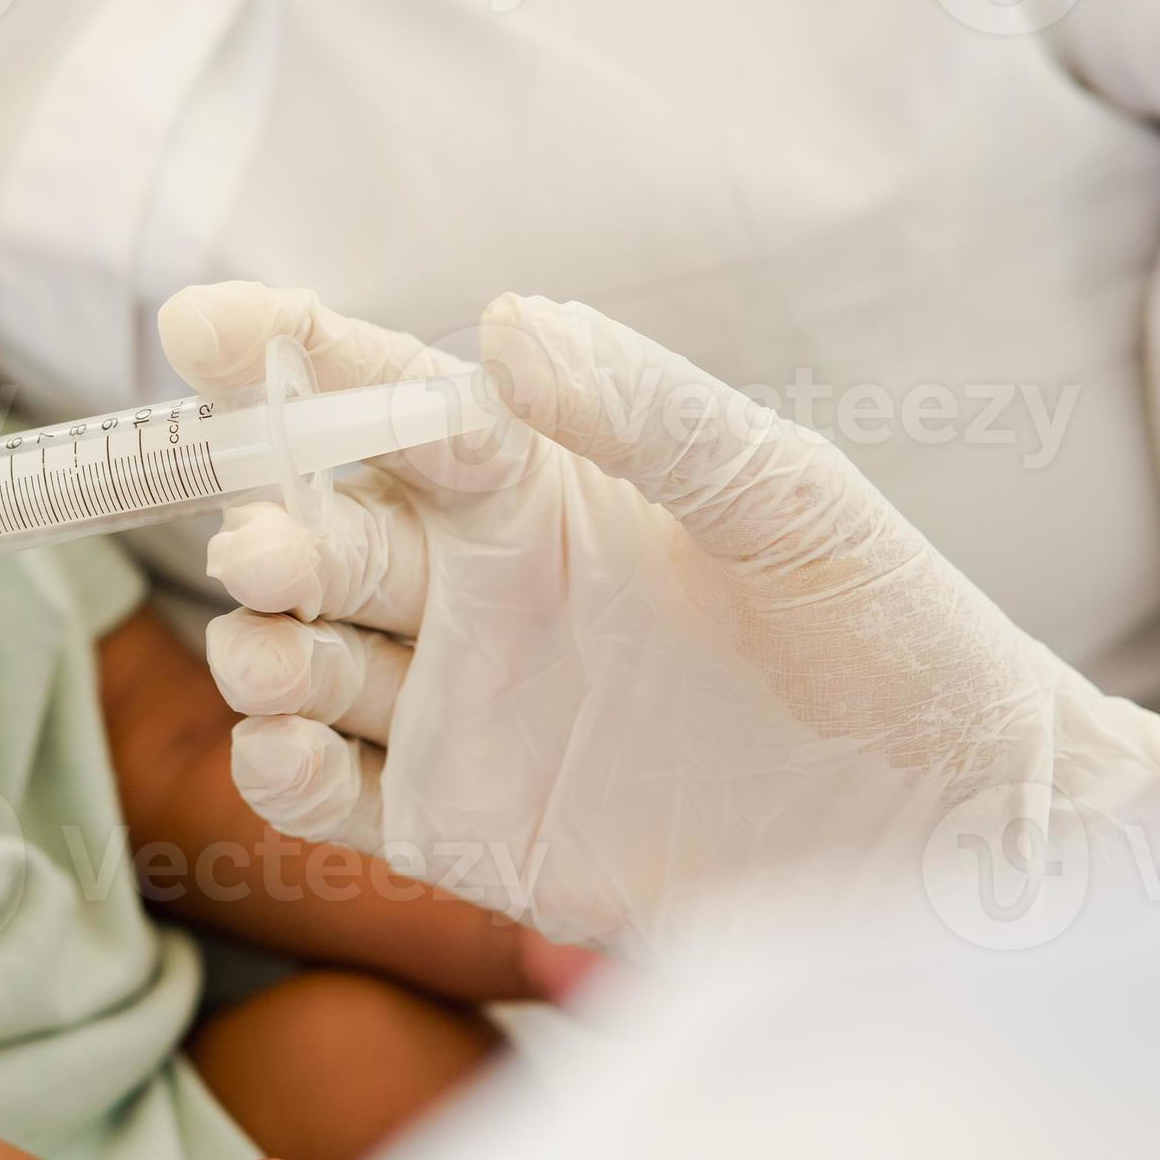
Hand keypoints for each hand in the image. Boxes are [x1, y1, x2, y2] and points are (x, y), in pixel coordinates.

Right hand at [164, 284, 1159, 952]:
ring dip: (262, 644)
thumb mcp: (784, 497)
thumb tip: (505, 322)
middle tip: (267, 541)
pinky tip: (293, 748)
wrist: (955, 837)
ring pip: (299, 658)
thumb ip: (644, 412)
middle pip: (321, 532)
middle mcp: (481, 589)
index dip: (294, 360)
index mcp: (542, 487)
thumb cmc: (893, 637)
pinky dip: (279, 769)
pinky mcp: (460, 827)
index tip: (203, 325)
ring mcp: (463, 709)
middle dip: (269, 523)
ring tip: (279, 648)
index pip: (387, 405)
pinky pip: (328, 794)